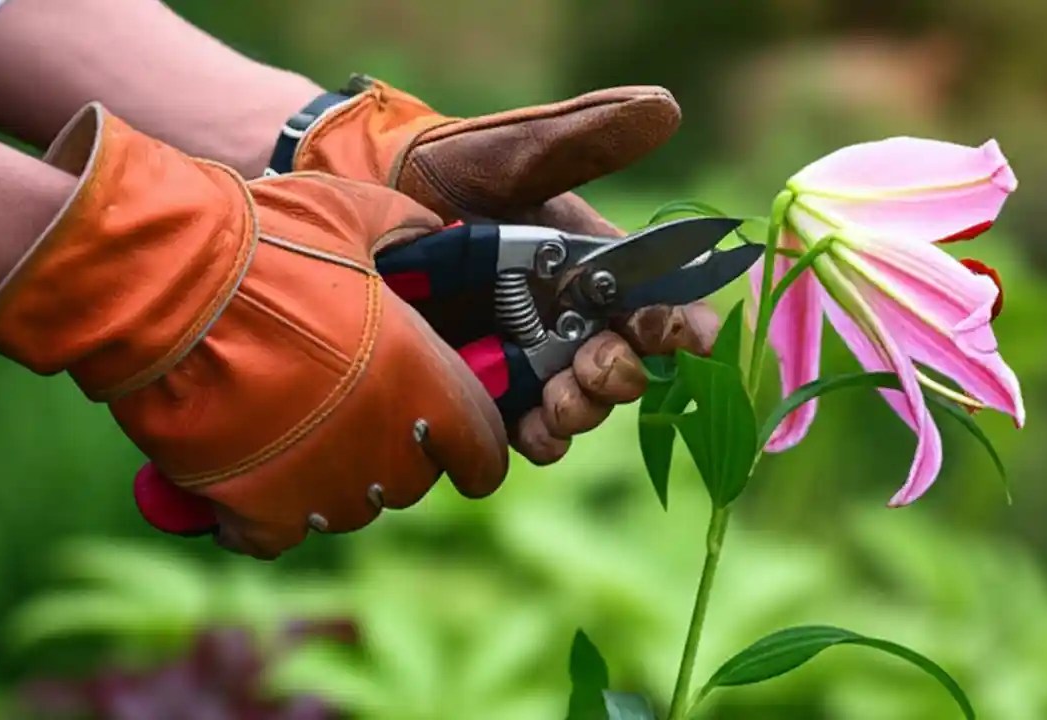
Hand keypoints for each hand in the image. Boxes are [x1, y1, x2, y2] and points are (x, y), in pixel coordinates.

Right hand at [0, 104, 508, 558]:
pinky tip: (247, 475)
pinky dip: (265, 513)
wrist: (157, 284)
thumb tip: (434, 230)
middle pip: (410, 479)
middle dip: (389, 451)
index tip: (459, 446)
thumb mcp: (347, 212)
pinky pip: (277, 534)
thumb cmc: (258, 243)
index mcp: (421, 380)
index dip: (474, 449)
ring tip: (293, 434)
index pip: (483, 448)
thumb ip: (405, 229)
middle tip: (348, 410)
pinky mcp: (257, 511)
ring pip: (347, 508)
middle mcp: (384, 445)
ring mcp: (323, 486)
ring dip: (330, 479)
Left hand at [286, 77, 720, 461]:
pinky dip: (535, 437)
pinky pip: (523, 432)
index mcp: (591, 267)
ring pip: (579, 406)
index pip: (655, 302)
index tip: (689, 335)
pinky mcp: (481, 392)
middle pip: (622, 366)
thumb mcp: (515, 152)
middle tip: (598, 363)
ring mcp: (526, 360)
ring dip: (583, 410)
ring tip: (561, 398)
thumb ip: (585, 140)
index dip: (679, 323)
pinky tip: (528, 427)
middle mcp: (567, 319)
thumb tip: (664, 108)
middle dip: (621, 374)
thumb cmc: (445, 167)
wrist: (357, 197)